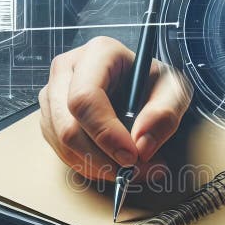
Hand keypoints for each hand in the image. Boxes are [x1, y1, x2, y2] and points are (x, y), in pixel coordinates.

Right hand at [39, 37, 191, 180]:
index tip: (131, 156)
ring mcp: (53, 93)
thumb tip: (141, 144)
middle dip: (102, 158)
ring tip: (130, 169)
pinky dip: (89, 166)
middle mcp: (68, 69)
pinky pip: (61, 151)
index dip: (106, 133)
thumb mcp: (174, 92)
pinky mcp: (50, 117)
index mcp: (98, 53)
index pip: (85, 98)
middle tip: (134, 171)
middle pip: (68, 126)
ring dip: (97, 166)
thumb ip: (165, 115)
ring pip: (62, 144)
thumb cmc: (154, 83)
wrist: (141, 86)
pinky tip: (112, 162)